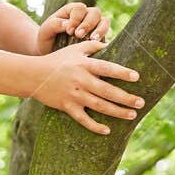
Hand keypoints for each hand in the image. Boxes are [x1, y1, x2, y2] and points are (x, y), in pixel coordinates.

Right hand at [26, 39, 142, 134]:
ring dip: (117, 112)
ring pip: (99, 105)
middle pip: (107, 91)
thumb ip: (93, 46)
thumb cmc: (56, 60)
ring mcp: (73, 94)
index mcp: (84, 65)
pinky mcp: (66, 106)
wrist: (33, 75)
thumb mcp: (74, 49)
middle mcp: (80, 80)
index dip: (122, 73)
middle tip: (141, 102)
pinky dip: (94, 126)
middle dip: (126, 98)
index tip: (136, 77)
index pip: (107, 68)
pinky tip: (107, 130)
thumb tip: (112, 44)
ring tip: (132, 115)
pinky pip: (82, 119)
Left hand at [36, 1, 108, 52]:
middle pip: (95, 12)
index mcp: (71, 10)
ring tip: (93, 40)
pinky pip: (106, 35)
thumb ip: (54, 25)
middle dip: (88, 24)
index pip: (79, 8)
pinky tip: (97, 46)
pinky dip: (103, 38)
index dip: (76, 19)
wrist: (50, 52)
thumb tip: (67, 24)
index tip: (69, 31)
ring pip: (104, 21)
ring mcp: (94, 25)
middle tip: (79, 35)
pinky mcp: (99, 37)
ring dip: (100, 30)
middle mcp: (85, 15)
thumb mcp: (45, 31)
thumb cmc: (47, 38)